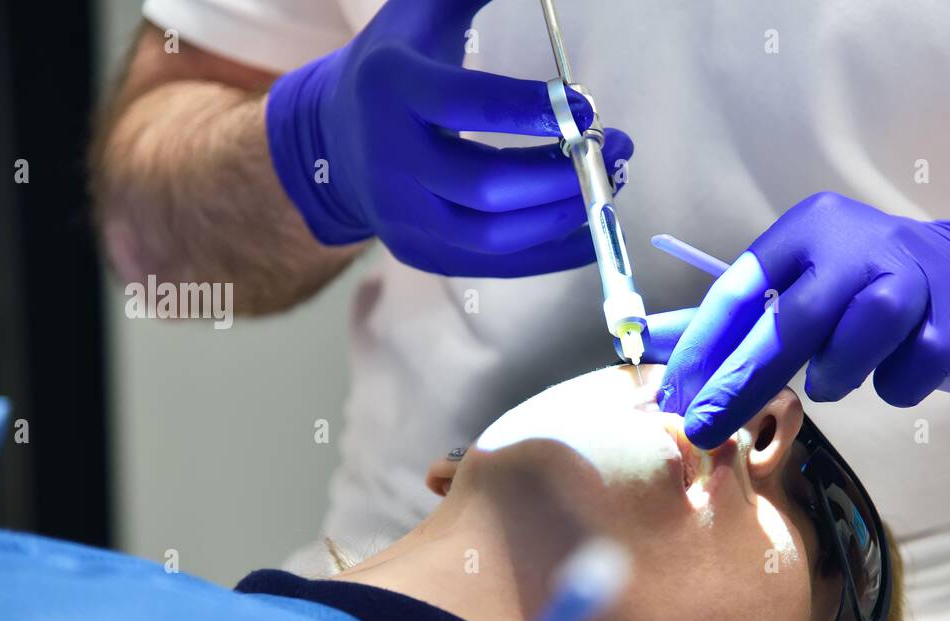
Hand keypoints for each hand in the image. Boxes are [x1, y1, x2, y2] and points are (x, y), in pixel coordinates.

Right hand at [265, 0, 633, 276]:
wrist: (335, 140)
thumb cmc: (397, 67)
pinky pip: (498, 266)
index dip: (532, 111)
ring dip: (563, 214)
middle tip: (614, 149)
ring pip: (494, 237)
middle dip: (561, 174)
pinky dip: (552, 251)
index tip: (589, 108)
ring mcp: (403, 217)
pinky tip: (591, 225)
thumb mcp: (424, 14)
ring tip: (609, 182)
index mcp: (390, 89)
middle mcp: (389, 161)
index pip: (466, 106)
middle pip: (485, 186)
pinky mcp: (423, 254)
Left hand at [650, 192, 949, 447]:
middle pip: (789, 322)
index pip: (739, 289)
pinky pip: (908, 370)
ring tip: (833, 378)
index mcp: (806, 230)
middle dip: (740, 383)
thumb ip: (727, 316)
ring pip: (855, 339)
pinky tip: (897, 370)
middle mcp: (856, 244)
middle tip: (704, 428)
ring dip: (836, 374)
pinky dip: (895, 384)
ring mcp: (909, 278)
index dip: (701, 347)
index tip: (674, 396)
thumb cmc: (860, 285)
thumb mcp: (794, 282)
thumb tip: (646, 340)